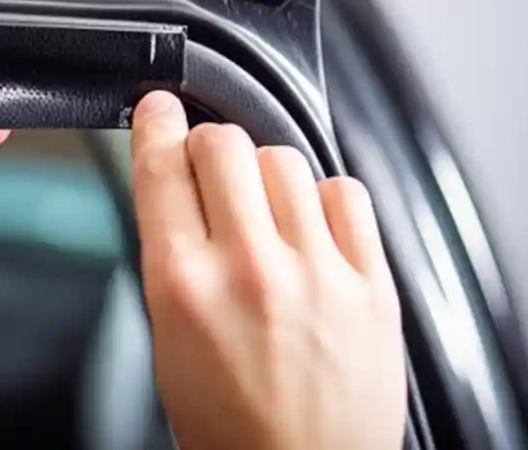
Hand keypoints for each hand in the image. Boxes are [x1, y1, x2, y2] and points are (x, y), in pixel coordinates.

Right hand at [130, 91, 404, 449]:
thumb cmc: (228, 426)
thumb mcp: (166, 339)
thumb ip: (170, 256)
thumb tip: (177, 187)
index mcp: (182, 285)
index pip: (162, 165)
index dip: (156, 122)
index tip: (159, 109)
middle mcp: (250, 270)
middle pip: (225, 143)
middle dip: (209, 145)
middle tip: (211, 167)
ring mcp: (317, 274)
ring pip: (286, 159)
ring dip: (266, 173)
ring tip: (265, 211)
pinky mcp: (371, 286)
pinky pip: (347, 193)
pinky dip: (324, 198)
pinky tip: (313, 227)